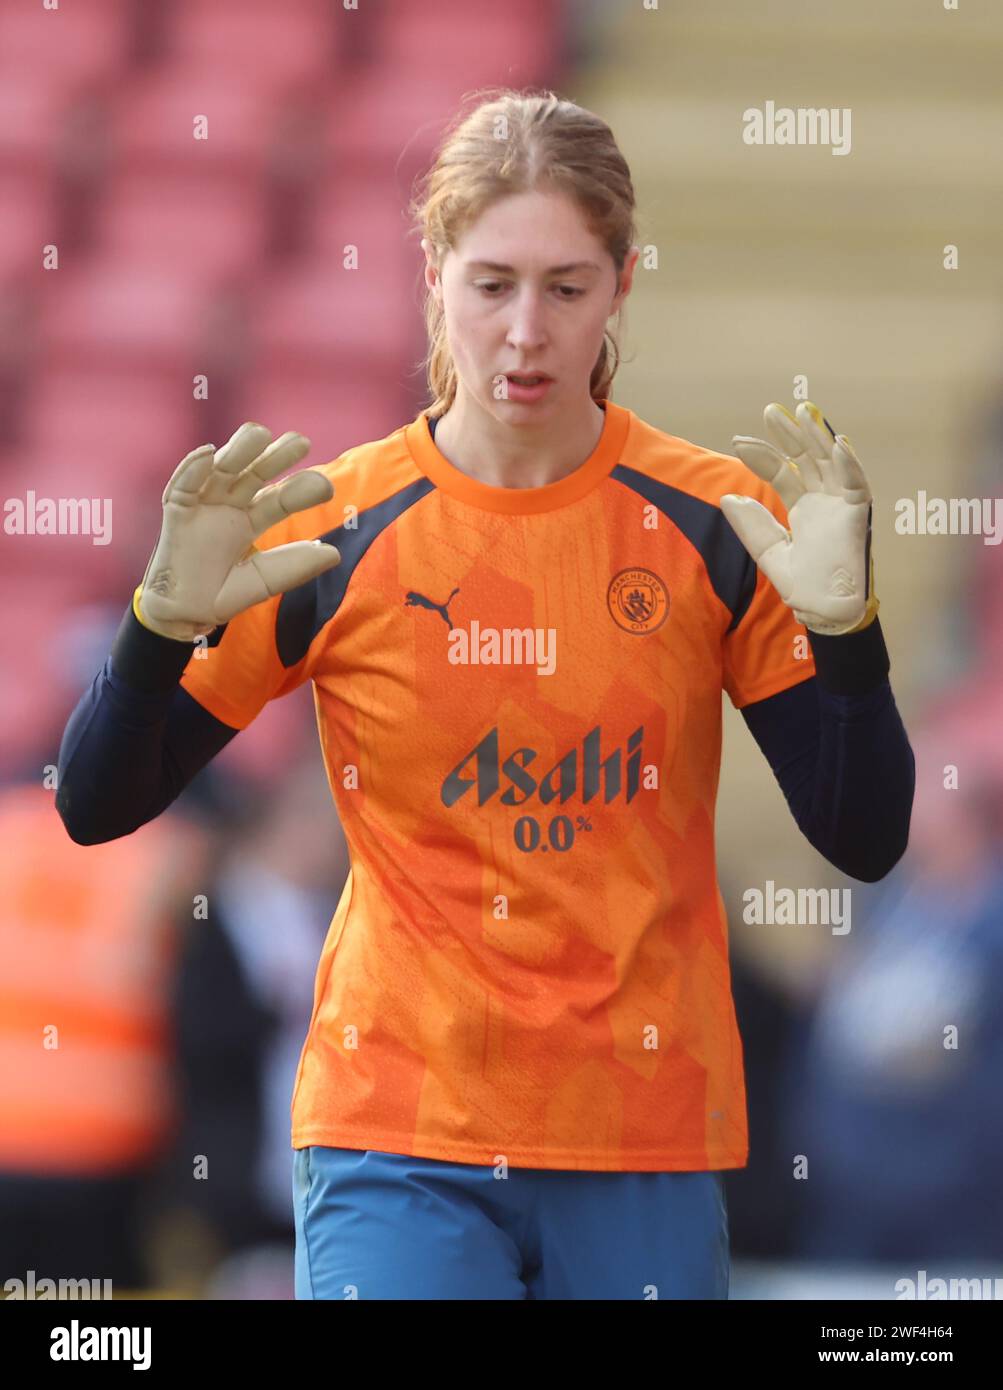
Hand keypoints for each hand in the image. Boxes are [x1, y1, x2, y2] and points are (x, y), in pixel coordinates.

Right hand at [136, 422, 341, 640]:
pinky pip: (183, 486)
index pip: (280, 497)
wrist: (185, 614)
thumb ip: (294, 567)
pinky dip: (193, 468)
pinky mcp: (177, 512)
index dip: (301, 489)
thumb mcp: (264, 581)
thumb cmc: (223, 595)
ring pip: (222, 470)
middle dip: (275, 457)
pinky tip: (208, 453)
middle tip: (301, 442)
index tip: (327, 486)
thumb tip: (334, 553)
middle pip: (254, 473)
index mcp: (253, 518)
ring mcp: (203, 505)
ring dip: (238, 451)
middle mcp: (230, 505)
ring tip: (259, 434)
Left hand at [720, 400, 877, 635]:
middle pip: (806, 458)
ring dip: (818, 435)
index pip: (782, 472)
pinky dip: (849, 463)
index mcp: (802, 507)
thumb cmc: (804, 588)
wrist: (826, 612)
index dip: (762, 456)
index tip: (737, 442)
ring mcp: (840, 504)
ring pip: (830, 461)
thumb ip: (751, 527)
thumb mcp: (769, 553)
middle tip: (770, 410)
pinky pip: (855, 483)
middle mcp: (822, 500)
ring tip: (801, 410)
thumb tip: (727, 498)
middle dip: (790, 434)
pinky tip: (837, 443)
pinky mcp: (858, 514)